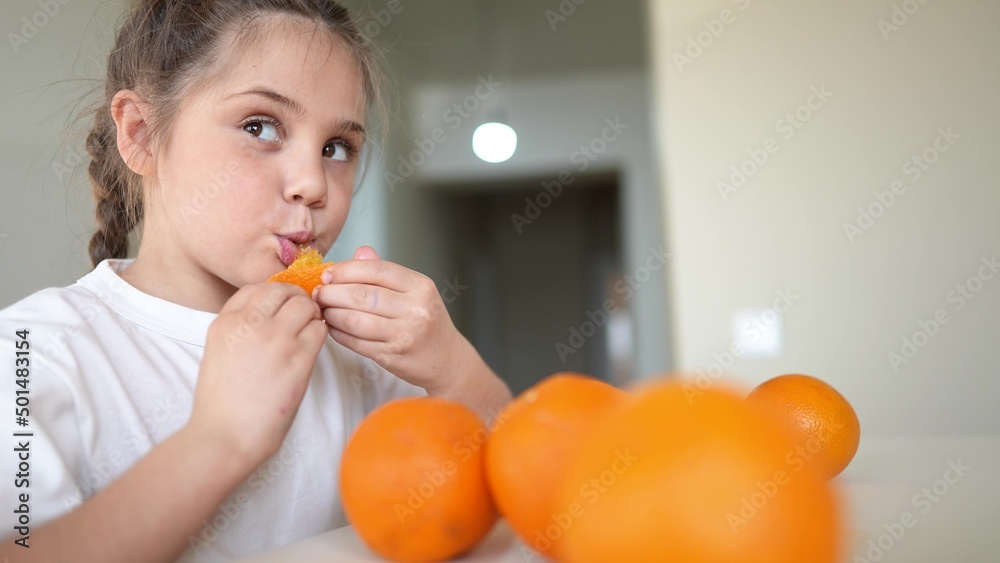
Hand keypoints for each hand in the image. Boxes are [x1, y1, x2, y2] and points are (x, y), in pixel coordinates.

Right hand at [188, 283, 327, 467]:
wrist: (226, 435)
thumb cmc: (222, 403)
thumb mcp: (218, 352)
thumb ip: (239, 329)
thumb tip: (267, 316)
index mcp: (225, 322)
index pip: (255, 287)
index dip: (274, 294)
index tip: (280, 307)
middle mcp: (250, 324)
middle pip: (283, 290)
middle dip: (295, 299)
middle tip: (300, 315)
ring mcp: (276, 339)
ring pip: (306, 305)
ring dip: (311, 315)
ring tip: (307, 331)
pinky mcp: (299, 358)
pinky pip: (320, 329)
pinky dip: (320, 332)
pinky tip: (312, 346)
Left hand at [314, 246, 468, 393]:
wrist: (448, 361)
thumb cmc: (428, 323)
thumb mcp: (416, 292)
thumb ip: (386, 273)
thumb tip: (359, 252)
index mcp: (420, 286)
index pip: (376, 270)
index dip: (346, 270)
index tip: (328, 274)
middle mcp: (416, 309)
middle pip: (361, 295)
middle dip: (332, 293)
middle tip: (318, 293)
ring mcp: (405, 334)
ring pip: (355, 320)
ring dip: (332, 314)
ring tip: (323, 310)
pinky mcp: (393, 356)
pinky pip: (356, 342)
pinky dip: (338, 333)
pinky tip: (332, 327)